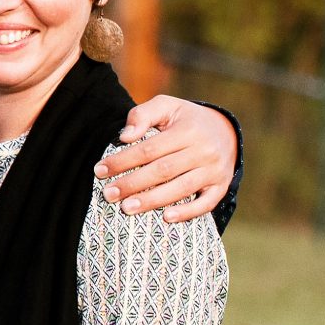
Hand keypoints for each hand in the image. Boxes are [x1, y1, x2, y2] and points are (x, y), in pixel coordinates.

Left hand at [94, 96, 237, 222]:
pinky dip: (187, 212)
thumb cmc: (185, 119)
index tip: (100, 170)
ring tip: (127, 208)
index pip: (149, 149)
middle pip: (163, 171)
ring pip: (181, 188)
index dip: (123, 161)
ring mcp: (214, 170)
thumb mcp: (166, 106)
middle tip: (108, 194)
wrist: (225, 130)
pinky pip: (206, 203)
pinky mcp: (221, 186)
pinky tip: (166, 217)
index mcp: (188, 130)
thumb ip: (142, 115)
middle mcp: (204, 151)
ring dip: (152, 200)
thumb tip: (125, 137)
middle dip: (132, 184)